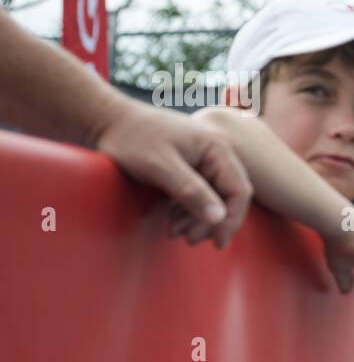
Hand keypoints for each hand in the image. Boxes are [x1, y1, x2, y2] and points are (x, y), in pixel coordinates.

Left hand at [100, 105, 251, 247]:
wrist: (106, 119)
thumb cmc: (131, 138)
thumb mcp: (161, 167)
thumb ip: (192, 191)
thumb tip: (219, 219)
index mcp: (217, 148)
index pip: (239, 190)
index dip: (231, 219)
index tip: (217, 242)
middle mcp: (216, 151)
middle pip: (228, 196)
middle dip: (212, 222)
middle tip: (188, 240)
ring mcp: (203, 157)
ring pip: (214, 197)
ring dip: (198, 219)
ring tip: (176, 232)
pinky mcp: (190, 164)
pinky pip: (200, 192)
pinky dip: (189, 210)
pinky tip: (173, 219)